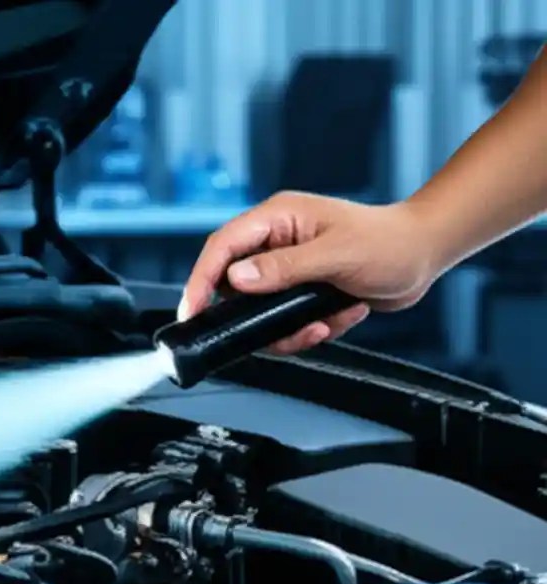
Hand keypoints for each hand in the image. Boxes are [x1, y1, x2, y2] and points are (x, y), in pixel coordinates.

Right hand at [180, 191, 442, 353]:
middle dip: (254, 316)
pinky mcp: (299, 288)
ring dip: (288, 328)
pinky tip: (337, 317)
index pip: (223, 247)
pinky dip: (308, 328)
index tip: (191, 310)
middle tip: (276, 333)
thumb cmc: (389, 242)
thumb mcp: (336, 254)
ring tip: (321, 325)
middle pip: (234, 284)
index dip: (201, 279)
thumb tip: (238, 278)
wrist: (423, 255)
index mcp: (277, 218)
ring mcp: (286, 266)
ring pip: (258, 309)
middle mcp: (275, 241)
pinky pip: (283, 319)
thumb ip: (284, 267)